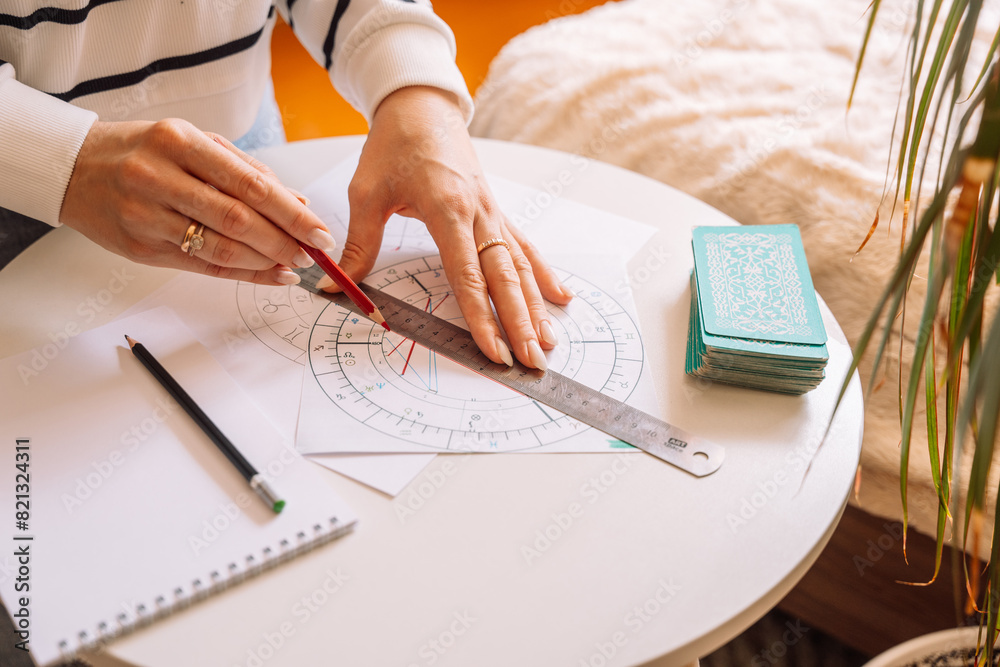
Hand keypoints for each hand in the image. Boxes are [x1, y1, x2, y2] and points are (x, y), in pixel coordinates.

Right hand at [60, 118, 337, 284]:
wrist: (73, 168)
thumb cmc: (142, 151)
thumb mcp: (192, 142)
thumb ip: (244, 170)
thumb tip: (297, 201)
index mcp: (179, 142)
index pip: (250, 184)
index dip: (292, 213)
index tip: (319, 230)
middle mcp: (160, 177)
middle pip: (238, 219)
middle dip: (284, 240)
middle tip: (311, 252)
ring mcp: (146, 216)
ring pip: (220, 247)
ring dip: (265, 261)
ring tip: (293, 264)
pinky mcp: (139, 249)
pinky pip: (202, 266)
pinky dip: (242, 273)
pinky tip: (268, 274)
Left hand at [334, 86, 573, 369]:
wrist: (422, 106)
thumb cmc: (395, 145)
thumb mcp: (367, 192)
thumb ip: (359, 244)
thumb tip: (335, 286)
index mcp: (448, 208)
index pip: (468, 275)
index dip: (482, 317)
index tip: (493, 351)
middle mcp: (479, 213)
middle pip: (505, 278)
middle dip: (521, 324)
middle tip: (533, 362)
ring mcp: (493, 213)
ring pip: (521, 267)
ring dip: (536, 307)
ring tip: (549, 343)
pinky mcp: (496, 212)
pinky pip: (525, 248)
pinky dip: (544, 275)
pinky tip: (560, 299)